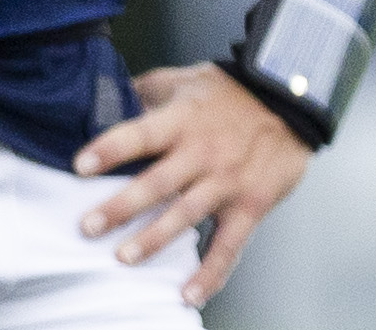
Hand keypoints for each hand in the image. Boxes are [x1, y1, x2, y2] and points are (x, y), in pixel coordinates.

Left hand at [73, 62, 312, 307]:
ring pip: (187, 214)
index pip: (141, 134)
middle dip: (122, 206)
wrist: (295, 98)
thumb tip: (100, 101)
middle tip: (88, 226)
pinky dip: (211, 273)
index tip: (80, 165)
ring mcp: (228, 181)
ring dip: (154, 238)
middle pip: (158, 181)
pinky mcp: (251, 204)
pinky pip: (229, 244)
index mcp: (183, 120)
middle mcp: (204, 152)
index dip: (111, 148)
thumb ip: (145, 92)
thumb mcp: (187, 80)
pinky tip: (188, 295)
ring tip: (124, 258)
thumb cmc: (232, 92)